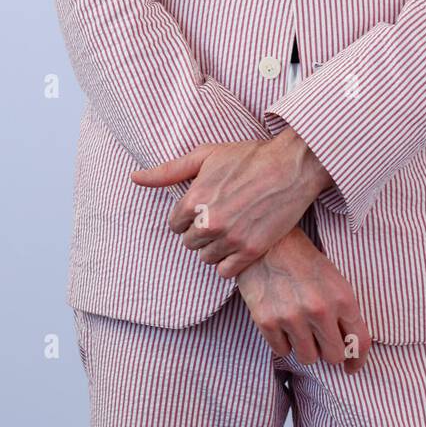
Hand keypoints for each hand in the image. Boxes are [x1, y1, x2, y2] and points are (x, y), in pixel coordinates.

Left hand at [130, 131, 332, 278]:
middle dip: (201, 231)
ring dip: (215, 246)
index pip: (175, 224)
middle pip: (190, 243)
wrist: (292, 166)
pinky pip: (225, 271)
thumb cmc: (248, 156)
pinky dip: (230, 261)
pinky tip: (241, 242)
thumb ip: (168, 171)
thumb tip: (133, 177)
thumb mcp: (206, 155)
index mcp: (194, 199)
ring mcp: (230, 238)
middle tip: (223, 214)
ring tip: (233, 227)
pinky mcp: (251, 251)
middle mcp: (209, 222)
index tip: (208, 204)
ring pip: (207, 258)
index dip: (190, 215)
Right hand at [236, 227, 370, 372]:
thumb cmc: (304, 259)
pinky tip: (282, 323)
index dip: (357, 361)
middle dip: (329, 351)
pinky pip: (282, 351)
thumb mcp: (334, 279)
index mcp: (342, 298)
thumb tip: (348, 347)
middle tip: (321, 340)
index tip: (352, 367)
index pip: (359, 343)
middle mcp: (320, 310)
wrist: (268, 242)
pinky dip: (283, 342)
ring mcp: (292, 317)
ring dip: (305, 348)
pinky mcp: (267, 321)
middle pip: (333, 357)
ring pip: (307, 358)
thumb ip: (343, 312)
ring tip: (300, 327)